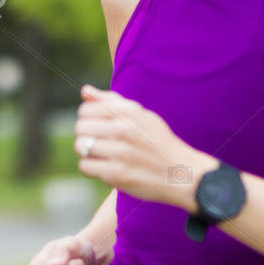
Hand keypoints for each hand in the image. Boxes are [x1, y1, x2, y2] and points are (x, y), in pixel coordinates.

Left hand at [74, 84, 209, 208]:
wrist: (183, 173)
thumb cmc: (159, 142)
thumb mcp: (142, 116)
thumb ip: (112, 101)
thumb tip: (84, 90)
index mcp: (129, 113)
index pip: (86, 110)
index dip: (88, 119)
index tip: (98, 126)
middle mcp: (124, 130)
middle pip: (80, 128)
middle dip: (86, 135)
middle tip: (99, 142)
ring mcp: (120, 153)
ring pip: (80, 147)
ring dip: (87, 152)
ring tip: (101, 154)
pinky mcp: (116, 174)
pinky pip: (85, 166)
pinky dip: (91, 167)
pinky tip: (104, 166)